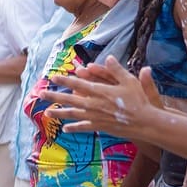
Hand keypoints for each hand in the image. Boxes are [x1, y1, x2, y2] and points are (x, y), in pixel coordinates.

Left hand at [42, 58, 163, 134]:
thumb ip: (117, 70)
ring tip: (46, 113)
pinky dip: (74, 128)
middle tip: (40, 95)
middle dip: (54, 97)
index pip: (78, 84)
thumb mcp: (130, 81)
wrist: (146, 122)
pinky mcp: (100, 127)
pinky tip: (65, 129)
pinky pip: (83, 127)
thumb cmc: (139, 100)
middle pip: (69, 99)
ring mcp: (95, 117)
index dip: (65, 80)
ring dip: (58, 113)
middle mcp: (94, 104)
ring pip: (72, 114)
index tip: (53, 77)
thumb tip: (109, 57)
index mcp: (100, 91)